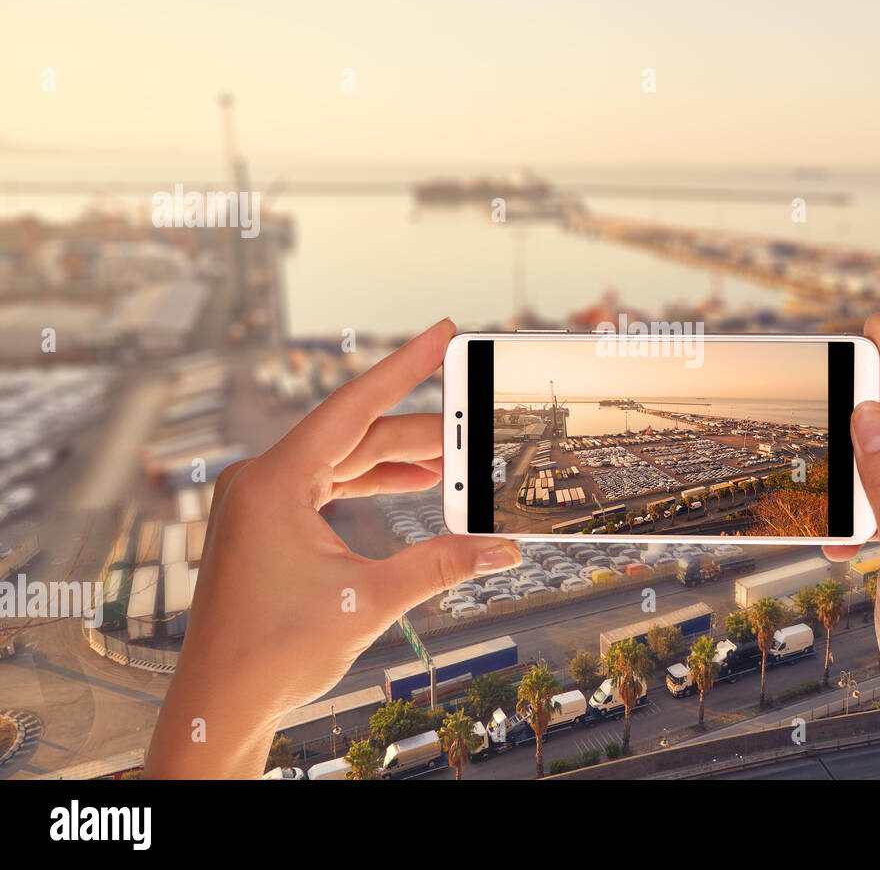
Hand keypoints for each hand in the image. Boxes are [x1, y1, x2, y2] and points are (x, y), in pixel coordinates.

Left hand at [145, 318, 519, 778]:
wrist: (219, 704)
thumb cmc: (274, 653)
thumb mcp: (369, 601)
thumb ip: (440, 565)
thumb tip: (502, 548)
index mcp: (275, 483)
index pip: (353, 406)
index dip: (404, 366)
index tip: (441, 333)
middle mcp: (261, 480)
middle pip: (356, 435)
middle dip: (421, 432)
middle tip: (476, 427)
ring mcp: (260, 501)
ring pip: (343, 459)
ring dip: (399, 459)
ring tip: (456, 459)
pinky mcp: (266, 522)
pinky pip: (327, 483)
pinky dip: (371, 481)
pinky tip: (412, 484)